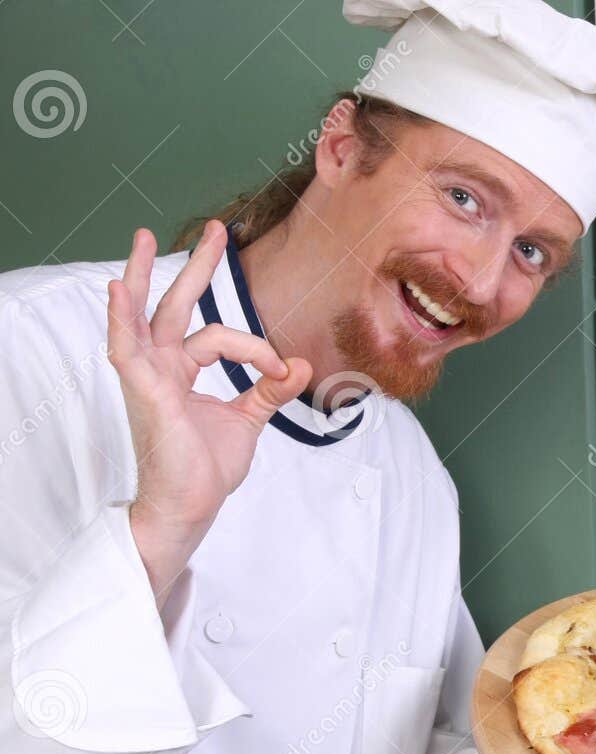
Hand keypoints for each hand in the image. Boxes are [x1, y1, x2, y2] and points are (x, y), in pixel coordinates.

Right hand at [106, 220, 310, 608]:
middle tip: (215, 230)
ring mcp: (148, 377)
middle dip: (194, 267)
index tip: (285, 367)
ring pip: (144, 316)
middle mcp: (160, 367)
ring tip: (143, 236)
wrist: (191, 505)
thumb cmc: (206, 467)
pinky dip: (121, 318)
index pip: (218, 337)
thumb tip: (302, 362)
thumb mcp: (247, 420)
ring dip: (143, 276)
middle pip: (173, 306)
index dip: (257, 349)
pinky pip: (126, 348)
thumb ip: (269, 389)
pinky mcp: (144, 392)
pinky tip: (118, 290)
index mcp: (181, 370)